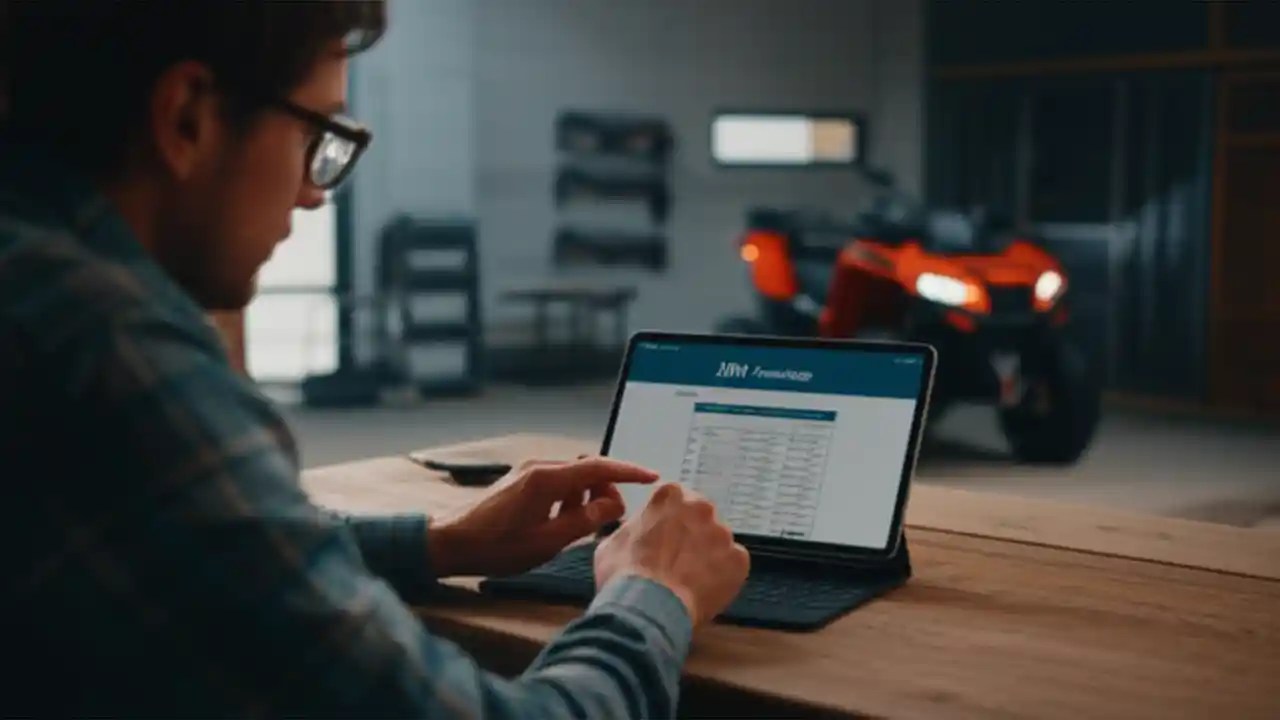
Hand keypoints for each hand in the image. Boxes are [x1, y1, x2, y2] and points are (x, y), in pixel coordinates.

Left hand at [428, 457, 657, 577]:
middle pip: (587, 469)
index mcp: (547, 479)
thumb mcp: (547, 541)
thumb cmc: (496, 547)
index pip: (598, 467)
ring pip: (572, 476)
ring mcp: (528, 471)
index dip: (628, 471)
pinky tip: (563, 521)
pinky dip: (569, 497)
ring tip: (584, 525)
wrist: (451, 543)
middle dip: (605, 489)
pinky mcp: (520, 480)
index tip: (651, 477)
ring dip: (585, 496)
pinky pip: (556, 482)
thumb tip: (613, 506)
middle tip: (610, 519)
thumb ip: (584, 521)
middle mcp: (539, 467)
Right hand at [593, 483, 749, 626]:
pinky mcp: (738, 560)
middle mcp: (702, 508)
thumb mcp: (614, 542)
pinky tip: (703, 591)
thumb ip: (634, 529)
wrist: (646, 608)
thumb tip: (639, 534)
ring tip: (689, 581)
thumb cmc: (623, 574)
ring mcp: (723, 534)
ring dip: (707, 556)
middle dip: (692, 535)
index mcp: (671, 495)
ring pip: (718, 542)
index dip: (669, 521)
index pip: (675, 499)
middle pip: (701, 518)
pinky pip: (733, 565)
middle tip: (677, 561)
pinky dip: (723, 576)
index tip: (663, 537)